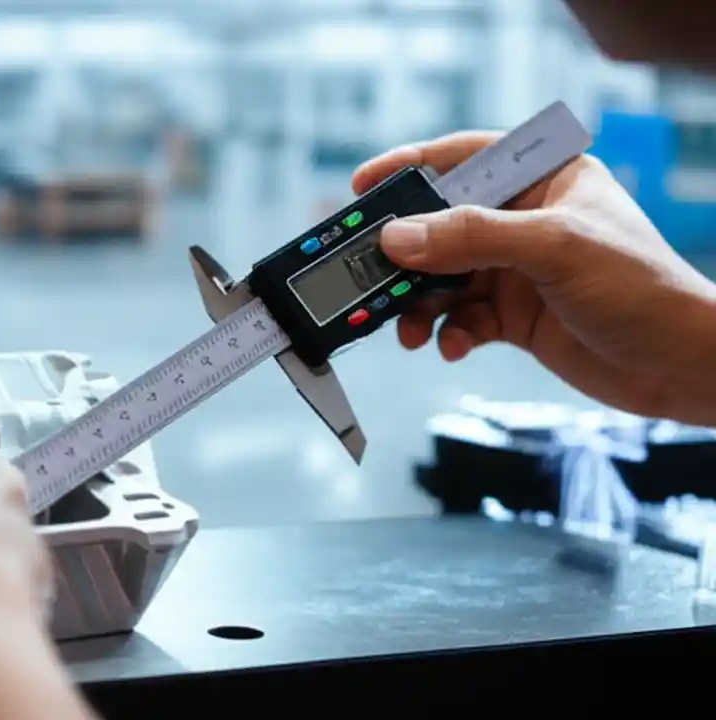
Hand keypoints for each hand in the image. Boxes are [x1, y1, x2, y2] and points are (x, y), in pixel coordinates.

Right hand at [353, 131, 715, 425]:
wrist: (679, 366)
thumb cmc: (642, 289)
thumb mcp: (553, 249)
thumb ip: (471, 238)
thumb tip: (398, 237)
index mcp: (545, 178)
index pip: (465, 158)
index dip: (409, 167)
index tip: (361, 187)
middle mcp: (526, 219)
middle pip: (440, 224)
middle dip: (405, 253)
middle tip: (368, 271)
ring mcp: (516, 269)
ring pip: (442, 278)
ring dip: (419, 304)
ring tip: (407, 329)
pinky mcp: (513, 315)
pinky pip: (459, 318)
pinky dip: (447, 333)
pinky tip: (451, 345)